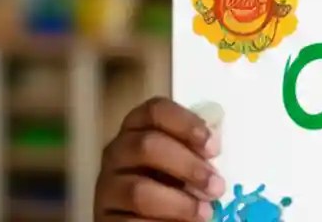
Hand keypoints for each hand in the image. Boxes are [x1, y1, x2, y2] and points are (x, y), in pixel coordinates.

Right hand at [95, 97, 223, 220]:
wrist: (146, 216)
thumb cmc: (172, 180)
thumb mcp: (184, 160)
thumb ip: (196, 149)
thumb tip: (216, 145)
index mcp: (138, 128)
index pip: (155, 110)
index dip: (186, 124)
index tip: (214, 148)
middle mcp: (117, 152)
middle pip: (147, 145)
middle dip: (188, 166)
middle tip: (216, 187)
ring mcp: (107, 187)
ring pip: (138, 190)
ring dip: (179, 203)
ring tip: (206, 213)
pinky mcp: (105, 218)